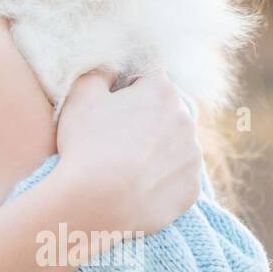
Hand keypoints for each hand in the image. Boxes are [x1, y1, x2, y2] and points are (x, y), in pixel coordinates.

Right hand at [54, 70, 201, 234]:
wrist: (96, 202)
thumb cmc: (86, 144)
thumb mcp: (80, 95)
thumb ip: (98, 72)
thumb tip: (111, 69)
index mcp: (162, 92)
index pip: (148, 80)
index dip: (127, 91)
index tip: (110, 110)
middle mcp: (186, 120)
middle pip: (164, 114)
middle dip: (145, 121)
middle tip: (114, 140)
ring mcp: (192, 157)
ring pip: (173, 146)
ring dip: (155, 151)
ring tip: (124, 167)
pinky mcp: (191, 188)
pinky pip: (176, 178)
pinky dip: (161, 180)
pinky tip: (136, 186)